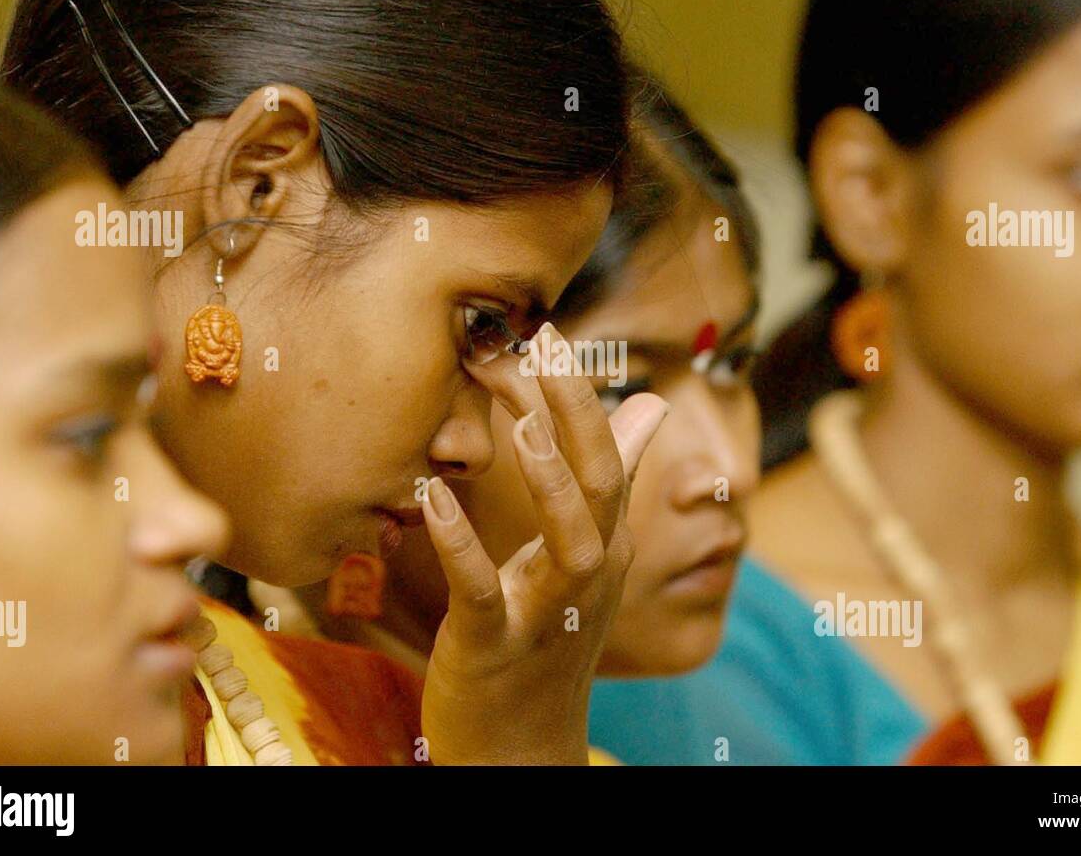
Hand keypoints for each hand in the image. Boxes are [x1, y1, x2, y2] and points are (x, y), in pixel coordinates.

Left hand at [418, 322, 667, 763]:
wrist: (521, 749)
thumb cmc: (548, 642)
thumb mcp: (586, 560)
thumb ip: (612, 480)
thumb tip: (647, 405)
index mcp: (605, 545)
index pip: (604, 456)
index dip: (578, 395)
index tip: (547, 331)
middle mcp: (590, 575)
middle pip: (601, 485)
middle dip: (575, 414)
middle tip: (543, 343)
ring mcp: (548, 613)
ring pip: (571, 544)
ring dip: (549, 482)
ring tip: (520, 422)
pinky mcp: (495, 647)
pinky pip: (485, 593)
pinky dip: (462, 547)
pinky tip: (432, 499)